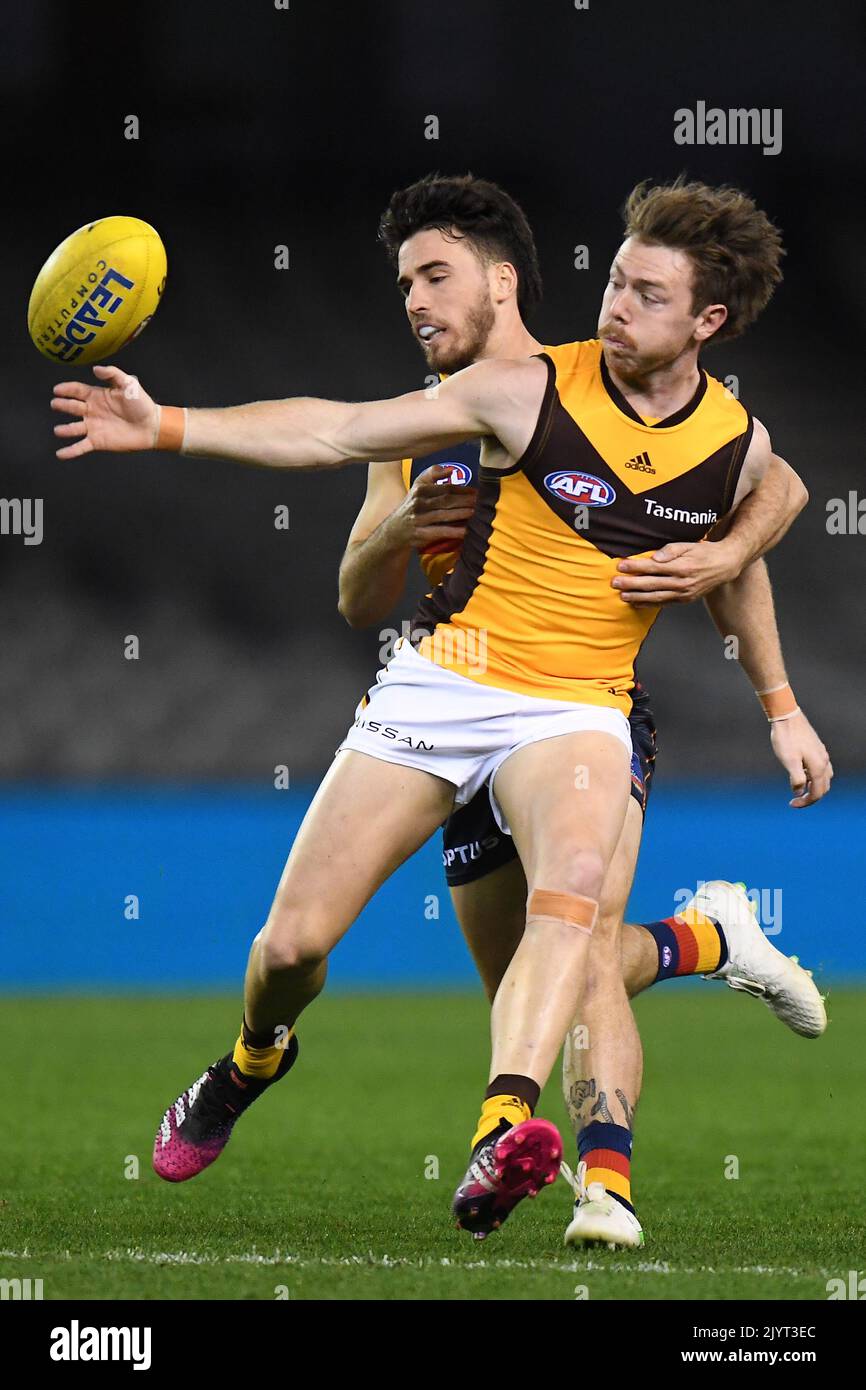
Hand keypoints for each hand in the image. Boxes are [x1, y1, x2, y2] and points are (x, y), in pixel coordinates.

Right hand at [51, 365, 159, 458]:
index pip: (77, 390)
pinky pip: (81, 446)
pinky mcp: (98, 442)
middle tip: (55, 404)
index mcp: (97, 396)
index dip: (66, 389)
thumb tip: (95, 369)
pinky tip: (60, 454)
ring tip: (58, 430)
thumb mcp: (129, 383)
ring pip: (74, 428)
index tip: (57, 390)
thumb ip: (112, 374)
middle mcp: (92, 411)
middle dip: (62, 405)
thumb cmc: (142, 404)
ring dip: (65, 429)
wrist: (152, 426)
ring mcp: (94, 427)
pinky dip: (70, 451)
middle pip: (72, 407)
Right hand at [385, 464, 477, 551]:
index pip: (445, 488)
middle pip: (446, 500)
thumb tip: (450, 470)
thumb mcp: (418, 487)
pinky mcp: (420, 534)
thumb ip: (432, 475)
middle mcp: (418, 503)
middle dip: (464, 501)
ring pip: (443, 515)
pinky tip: (465, 531)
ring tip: (475, 513)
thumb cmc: (412, 506)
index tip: (475, 491)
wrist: (394, 530)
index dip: (462, 489)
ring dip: (461, 514)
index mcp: (420, 490)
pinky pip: (439, 531)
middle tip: (480, 502)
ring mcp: (418, 519)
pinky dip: (453, 531)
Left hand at [612, 538, 742, 605]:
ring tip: (621, 595)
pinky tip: (636, 602)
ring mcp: (683, 593)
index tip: (621, 565)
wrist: (725, 566)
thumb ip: (671, 550)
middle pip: (651, 584)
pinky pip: (663, 603)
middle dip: (631, 584)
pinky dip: (648, 604)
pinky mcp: (685, 600)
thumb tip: (656, 557)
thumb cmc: (704, 553)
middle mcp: (682, 582)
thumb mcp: (689, 545)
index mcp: (682, 567)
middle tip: (614, 582)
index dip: (636, 567)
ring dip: (637, 597)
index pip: (653, 567)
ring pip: (656, 597)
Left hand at [770, 711, 833, 806]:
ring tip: (800, 789)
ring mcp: (822, 754)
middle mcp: (824, 761)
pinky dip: (814, 777)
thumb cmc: (786, 738)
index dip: (806, 802)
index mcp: (818, 766)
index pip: (817, 793)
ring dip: (814, 787)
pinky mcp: (818, 749)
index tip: (791, 804)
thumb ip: (797, 778)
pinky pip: (821, 768)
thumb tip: (799, 792)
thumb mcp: (789, 761)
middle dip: (811, 796)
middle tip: (795, 800)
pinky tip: (803, 774)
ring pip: (824, 778)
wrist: (786, 716)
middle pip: (824, 787)